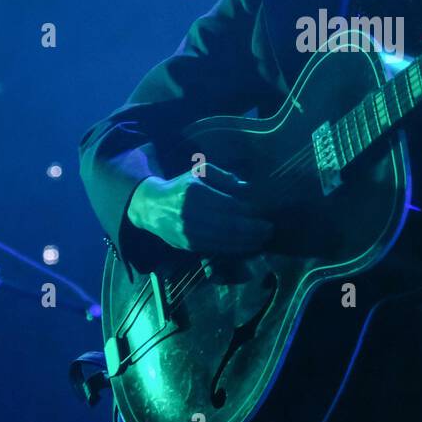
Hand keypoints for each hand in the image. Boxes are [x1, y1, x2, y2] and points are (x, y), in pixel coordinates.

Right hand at [127, 164, 273, 254]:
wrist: (151, 207)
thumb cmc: (182, 186)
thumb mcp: (200, 172)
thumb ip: (224, 177)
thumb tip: (246, 188)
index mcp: (194, 192)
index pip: (228, 205)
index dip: (248, 212)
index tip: (264, 214)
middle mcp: (190, 214)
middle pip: (228, 226)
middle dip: (252, 230)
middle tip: (269, 230)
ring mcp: (188, 232)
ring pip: (223, 241)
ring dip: (247, 243)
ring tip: (263, 240)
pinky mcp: (188, 246)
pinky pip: (216, 250)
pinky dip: (234, 250)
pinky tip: (247, 247)